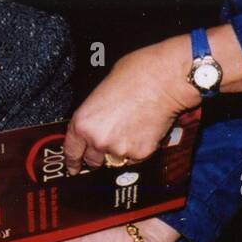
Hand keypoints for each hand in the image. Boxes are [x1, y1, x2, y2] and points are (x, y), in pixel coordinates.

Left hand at [63, 38, 200, 173]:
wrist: (169, 77)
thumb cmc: (138, 73)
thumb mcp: (103, 89)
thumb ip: (95, 112)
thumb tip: (96, 121)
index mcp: (82, 123)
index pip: (72, 152)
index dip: (73, 162)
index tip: (74, 168)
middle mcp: (97, 140)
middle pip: (93, 160)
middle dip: (99, 155)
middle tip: (112, 141)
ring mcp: (118, 149)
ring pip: (115, 159)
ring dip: (121, 150)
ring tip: (133, 127)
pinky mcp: (139, 153)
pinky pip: (135, 157)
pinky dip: (140, 148)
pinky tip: (146, 128)